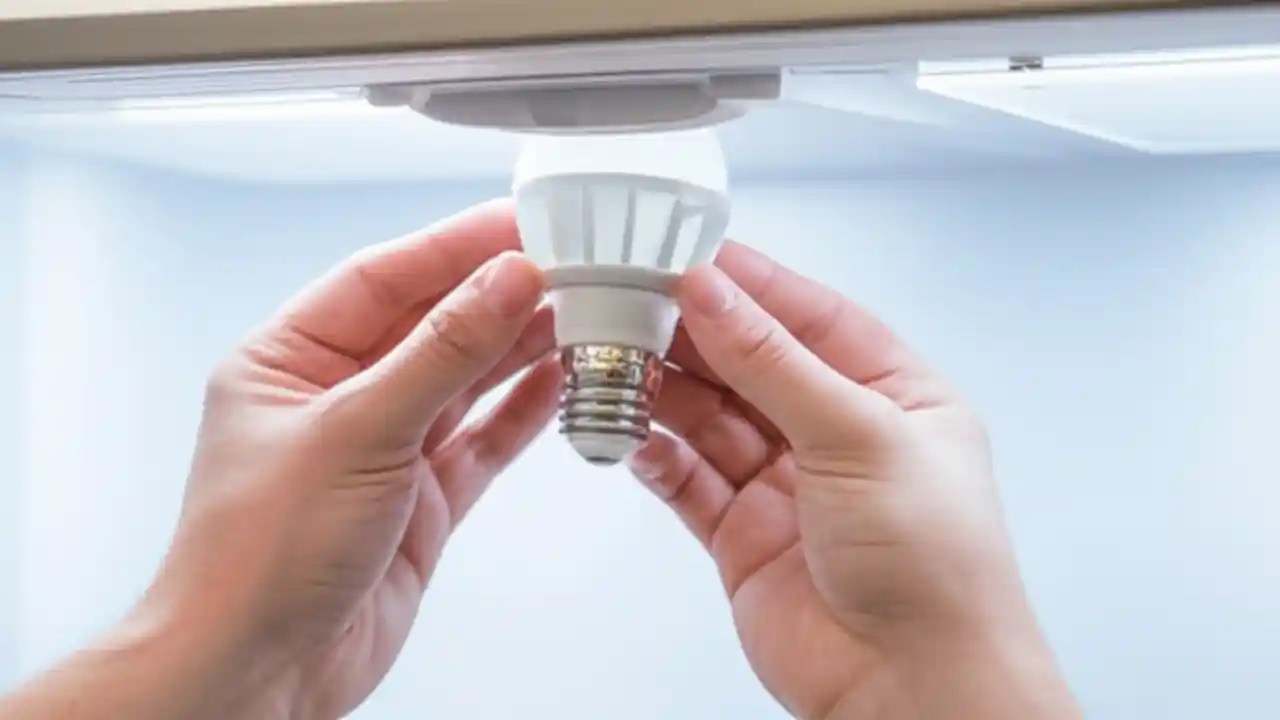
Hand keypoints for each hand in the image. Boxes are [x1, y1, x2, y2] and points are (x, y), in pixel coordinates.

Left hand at [0, 202, 559, 719]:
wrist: (257, 673)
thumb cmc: (257, 558)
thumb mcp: (357, 433)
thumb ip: (440, 354)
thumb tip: (502, 282)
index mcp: (289, 358)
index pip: (384, 278)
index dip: (455, 246)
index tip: (520, 225)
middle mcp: (337, 396)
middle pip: (432, 324)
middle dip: (498, 294)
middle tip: (569, 265)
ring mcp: (384, 448)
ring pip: (465, 380)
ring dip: (521, 348)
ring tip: (581, 312)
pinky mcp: (421, 498)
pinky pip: (482, 440)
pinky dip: (522, 411)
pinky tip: (560, 381)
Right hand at [627, 243, 1078, 718]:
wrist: (915, 690)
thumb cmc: (937, 567)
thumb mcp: (860, 436)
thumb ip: (775, 362)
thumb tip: (715, 293)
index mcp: (891, 392)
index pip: (807, 315)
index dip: (746, 281)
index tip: (683, 254)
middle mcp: (836, 432)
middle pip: (748, 361)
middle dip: (691, 332)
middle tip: (628, 299)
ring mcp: (787, 484)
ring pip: (708, 417)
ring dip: (662, 389)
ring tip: (615, 360)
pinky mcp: (744, 534)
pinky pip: (687, 480)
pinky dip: (655, 456)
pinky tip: (631, 435)